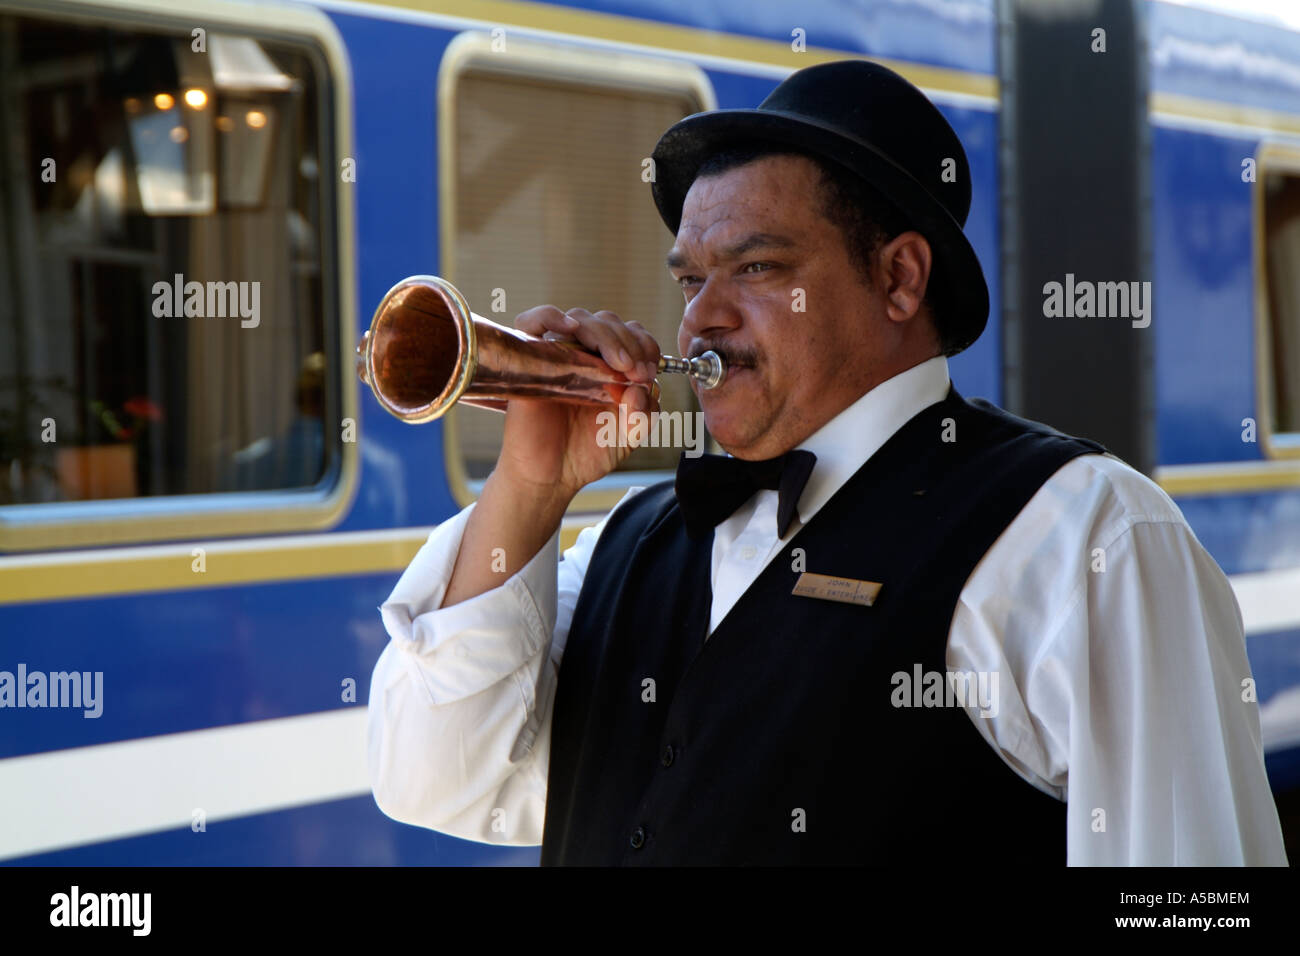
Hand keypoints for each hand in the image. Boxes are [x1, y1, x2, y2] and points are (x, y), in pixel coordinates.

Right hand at [493, 306, 662, 503]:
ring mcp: (557, 356)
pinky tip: (570, 329)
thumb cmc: (586, 453)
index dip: (645, 346)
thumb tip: (640, 387)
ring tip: (617, 363)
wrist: (552, 477)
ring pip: (579, 319)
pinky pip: (532, 323)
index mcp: (612, 366)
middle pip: (607, 322)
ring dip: (603, 334)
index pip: (632, 335)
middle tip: (635, 371)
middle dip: (629, 342)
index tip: (647, 372)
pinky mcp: (529, 361)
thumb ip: (644, 413)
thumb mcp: (630, 435)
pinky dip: (549, 316)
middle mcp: (585, 356)